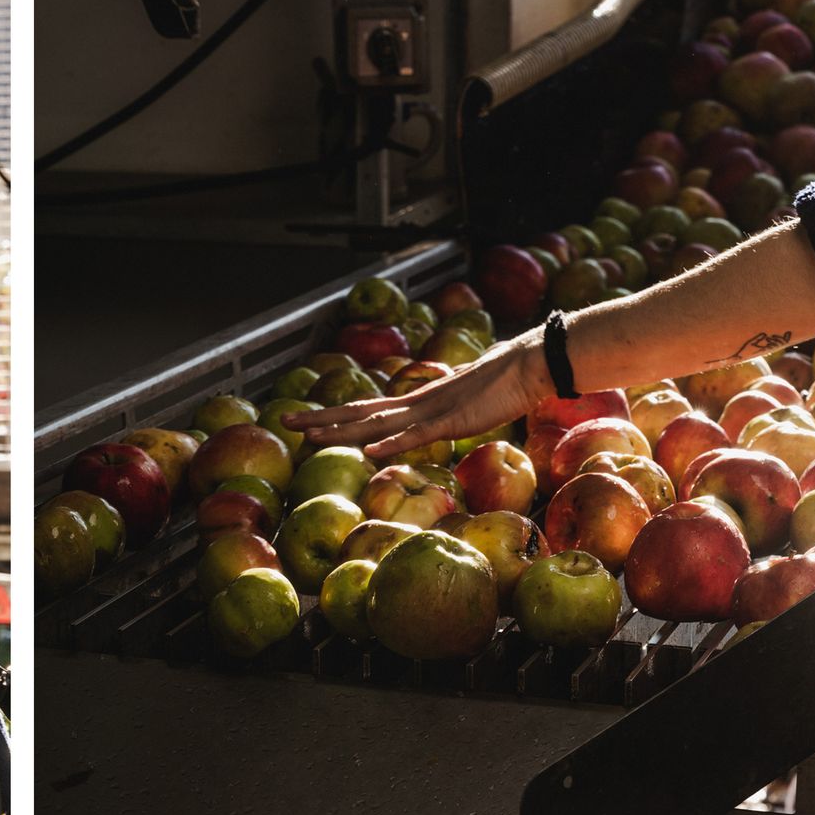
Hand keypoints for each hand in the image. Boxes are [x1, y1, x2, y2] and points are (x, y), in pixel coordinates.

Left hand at [284, 337, 551, 458]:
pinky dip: (393, 443)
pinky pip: (418, 435)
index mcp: (415, 402)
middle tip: (285, 422)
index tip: (304, 420)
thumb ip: (445, 411)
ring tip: (311, 437)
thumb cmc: (501, 383)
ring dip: (343, 432)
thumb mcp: (462, 403)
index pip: (365, 409)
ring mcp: (431, 411)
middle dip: (322, 419)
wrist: (528, 364)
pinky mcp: (452, 421)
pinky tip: (370, 451)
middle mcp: (414, 404)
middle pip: (359, 413)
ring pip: (378, 424)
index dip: (333, 415)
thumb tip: (438, 417)